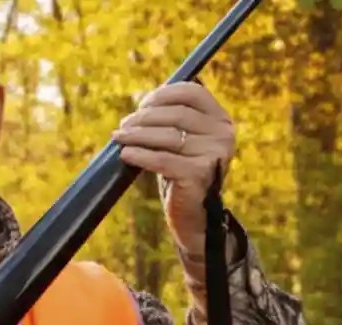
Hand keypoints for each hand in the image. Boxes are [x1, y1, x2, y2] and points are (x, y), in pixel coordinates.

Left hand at [112, 81, 235, 255]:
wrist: (193, 214)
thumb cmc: (181, 171)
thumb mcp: (180, 141)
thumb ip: (168, 120)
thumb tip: (139, 102)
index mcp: (221, 120)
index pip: (192, 93)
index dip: (162, 95)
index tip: (139, 105)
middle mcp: (223, 134)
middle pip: (176, 114)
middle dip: (143, 118)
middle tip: (122, 126)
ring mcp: (214, 154)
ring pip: (167, 136)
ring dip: (137, 135)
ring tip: (119, 137)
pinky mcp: (200, 174)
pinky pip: (163, 159)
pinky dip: (141, 155)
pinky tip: (126, 155)